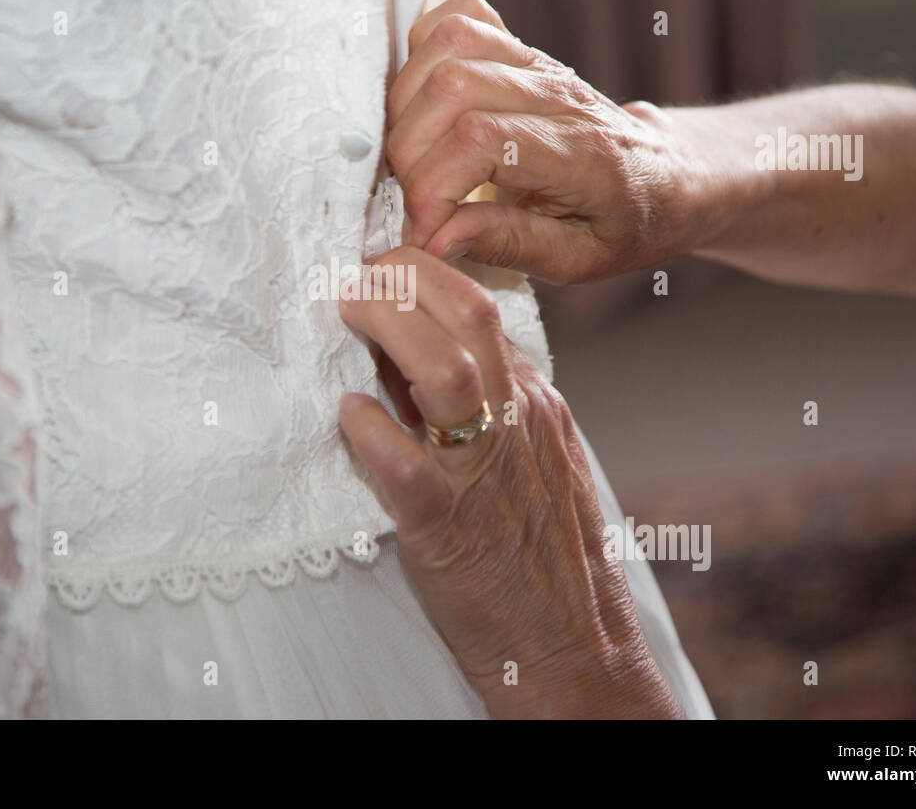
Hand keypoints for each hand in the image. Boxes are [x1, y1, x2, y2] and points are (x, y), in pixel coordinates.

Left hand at [338, 246, 684, 717]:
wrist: (574, 648)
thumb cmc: (541, 557)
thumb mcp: (529, 462)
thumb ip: (481, 409)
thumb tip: (405, 360)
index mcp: (534, 404)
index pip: (482, 310)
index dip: (424, 274)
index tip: (381, 266)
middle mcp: (516, 423)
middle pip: (466, 315)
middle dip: (402, 276)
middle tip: (353, 275)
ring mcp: (484, 470)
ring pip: (442, 369)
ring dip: (383, 327)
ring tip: (342, 314)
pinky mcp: (447, 525)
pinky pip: (404, 463)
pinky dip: (367, 429)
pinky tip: (346, 415)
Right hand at [385, 0, 715, 283]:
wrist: (671, 176)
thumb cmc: (628, 224)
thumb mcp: (580, 260)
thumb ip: (509, 244)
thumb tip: (438, 238)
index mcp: (579, 153)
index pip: (479, 140)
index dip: (431, 185)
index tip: (424, 229)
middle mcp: (557, 95)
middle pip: (452, 86)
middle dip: (409, 149)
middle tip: (414, 196)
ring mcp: (538, 64)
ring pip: (448, 43)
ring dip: (408, 102)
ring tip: (415, 155)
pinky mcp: (523, 51)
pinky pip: (461, 17)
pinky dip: (424, 51)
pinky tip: (423, 101)